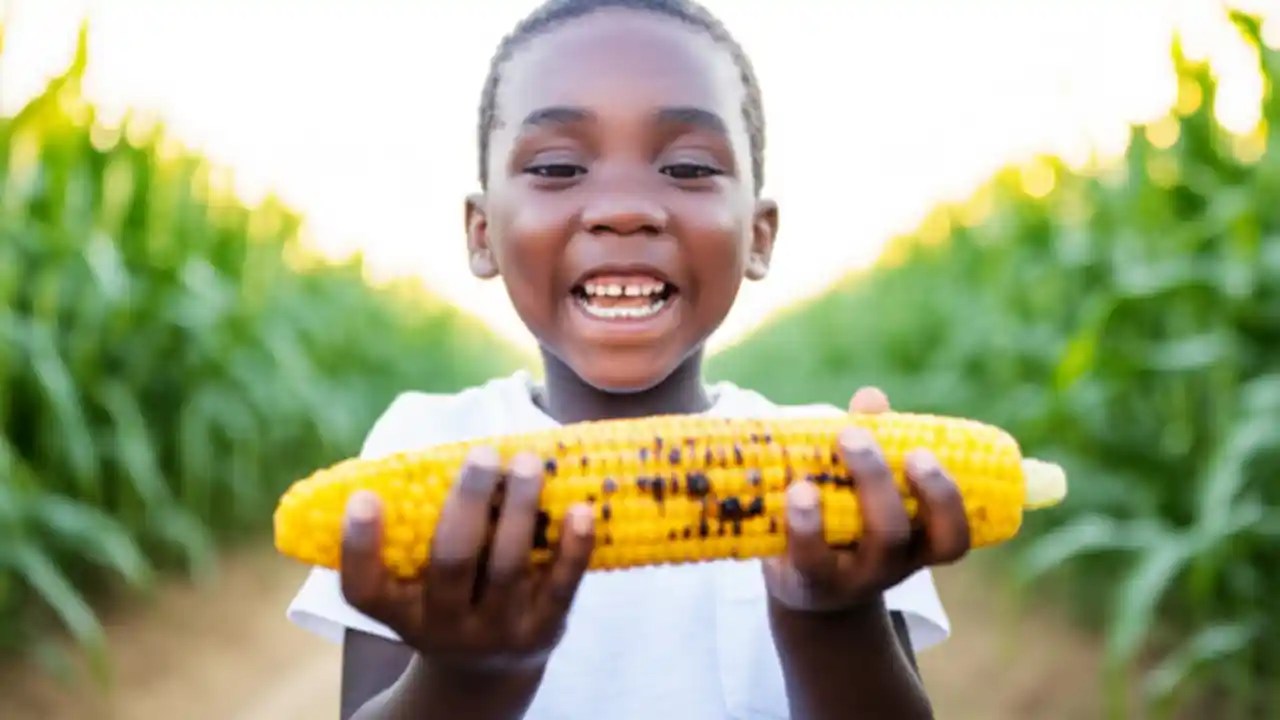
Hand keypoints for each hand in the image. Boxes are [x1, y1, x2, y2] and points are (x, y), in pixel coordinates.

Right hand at [338, 446, 594, 673]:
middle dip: (468, 504)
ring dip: (520, 510)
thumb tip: (426, 454)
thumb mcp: (415, 581)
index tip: (364, 497)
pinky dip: (572, 548)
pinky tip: (580, 510)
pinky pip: (561, 587)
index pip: (365, 589)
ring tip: (528, 462)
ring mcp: (496, 632)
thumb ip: (414, 530)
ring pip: (507, 568)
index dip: (359, 547)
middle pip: (451, 563)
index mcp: (400, 611)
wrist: (488, 670)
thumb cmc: (446, 597)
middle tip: (483, 455)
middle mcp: (443, 628)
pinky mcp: (543, 631)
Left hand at [762, 387, 970, 611]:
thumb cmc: (849, 519)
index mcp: (918, 542)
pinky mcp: (810, 581)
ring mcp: (850, 578)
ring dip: (831, 510)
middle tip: (853, 436)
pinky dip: (800, 525)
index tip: (920, 452)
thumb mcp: (864, 484)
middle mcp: (890, 566)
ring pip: (844, 555)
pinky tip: (790, 492)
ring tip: (806, 482)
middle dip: (875, 481)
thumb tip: (871, 398)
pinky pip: (808, 559)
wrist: (807, 583)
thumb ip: (872, 440)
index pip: (952, 537)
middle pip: (893, 533)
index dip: (944, 500)